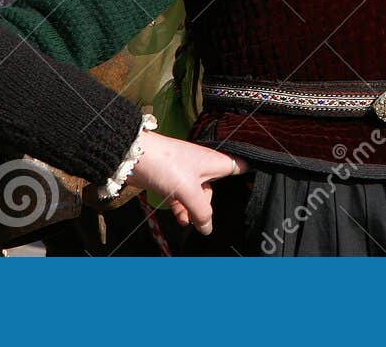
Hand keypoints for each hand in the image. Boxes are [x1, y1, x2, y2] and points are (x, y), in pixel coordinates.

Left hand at [126, 133, 247, 234]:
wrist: (133, 157)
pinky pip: (183, 197)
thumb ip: (201, 212)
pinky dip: (182, 209)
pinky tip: (180, 219)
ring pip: (197, 195)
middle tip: (202, 220)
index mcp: (214, 162)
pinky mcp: (172, 179)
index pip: (239, 166)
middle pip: (215, 189)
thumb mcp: (188, 191)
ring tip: (187, 223)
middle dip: (208, 206)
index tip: (253, 187)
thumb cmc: (166, 165)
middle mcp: (203, 166)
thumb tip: (207, 229)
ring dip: (193, 210)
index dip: (247, 176)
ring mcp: (186, 172)